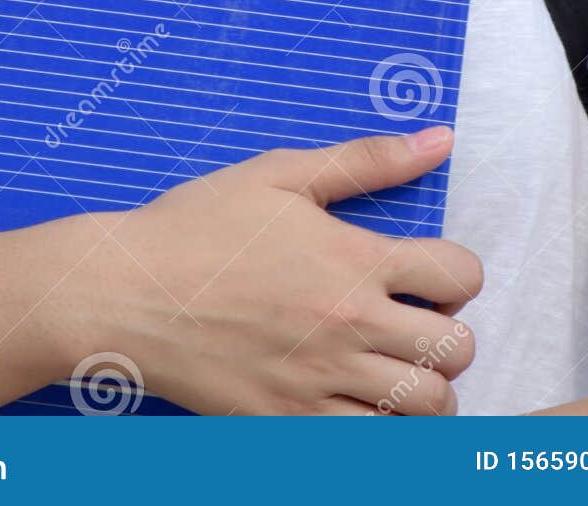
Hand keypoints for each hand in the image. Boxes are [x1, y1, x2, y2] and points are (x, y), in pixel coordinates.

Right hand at [97, 126, 481, 414]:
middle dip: (449, 333)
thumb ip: (367, 160)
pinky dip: (380, 428)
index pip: (459, 276)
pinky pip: (371, 447)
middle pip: (456, 350)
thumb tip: (440, 140)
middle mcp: (350, 325)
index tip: (429, 273)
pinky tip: (358, 401)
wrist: (128, 293)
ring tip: (393, 366)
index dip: (456, 272)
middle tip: (413, 323)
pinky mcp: (291, 425)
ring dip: (424, 387)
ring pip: (426, 408)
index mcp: (354, 258)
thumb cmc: (199, 225)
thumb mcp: (282, 173)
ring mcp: (322, 382)